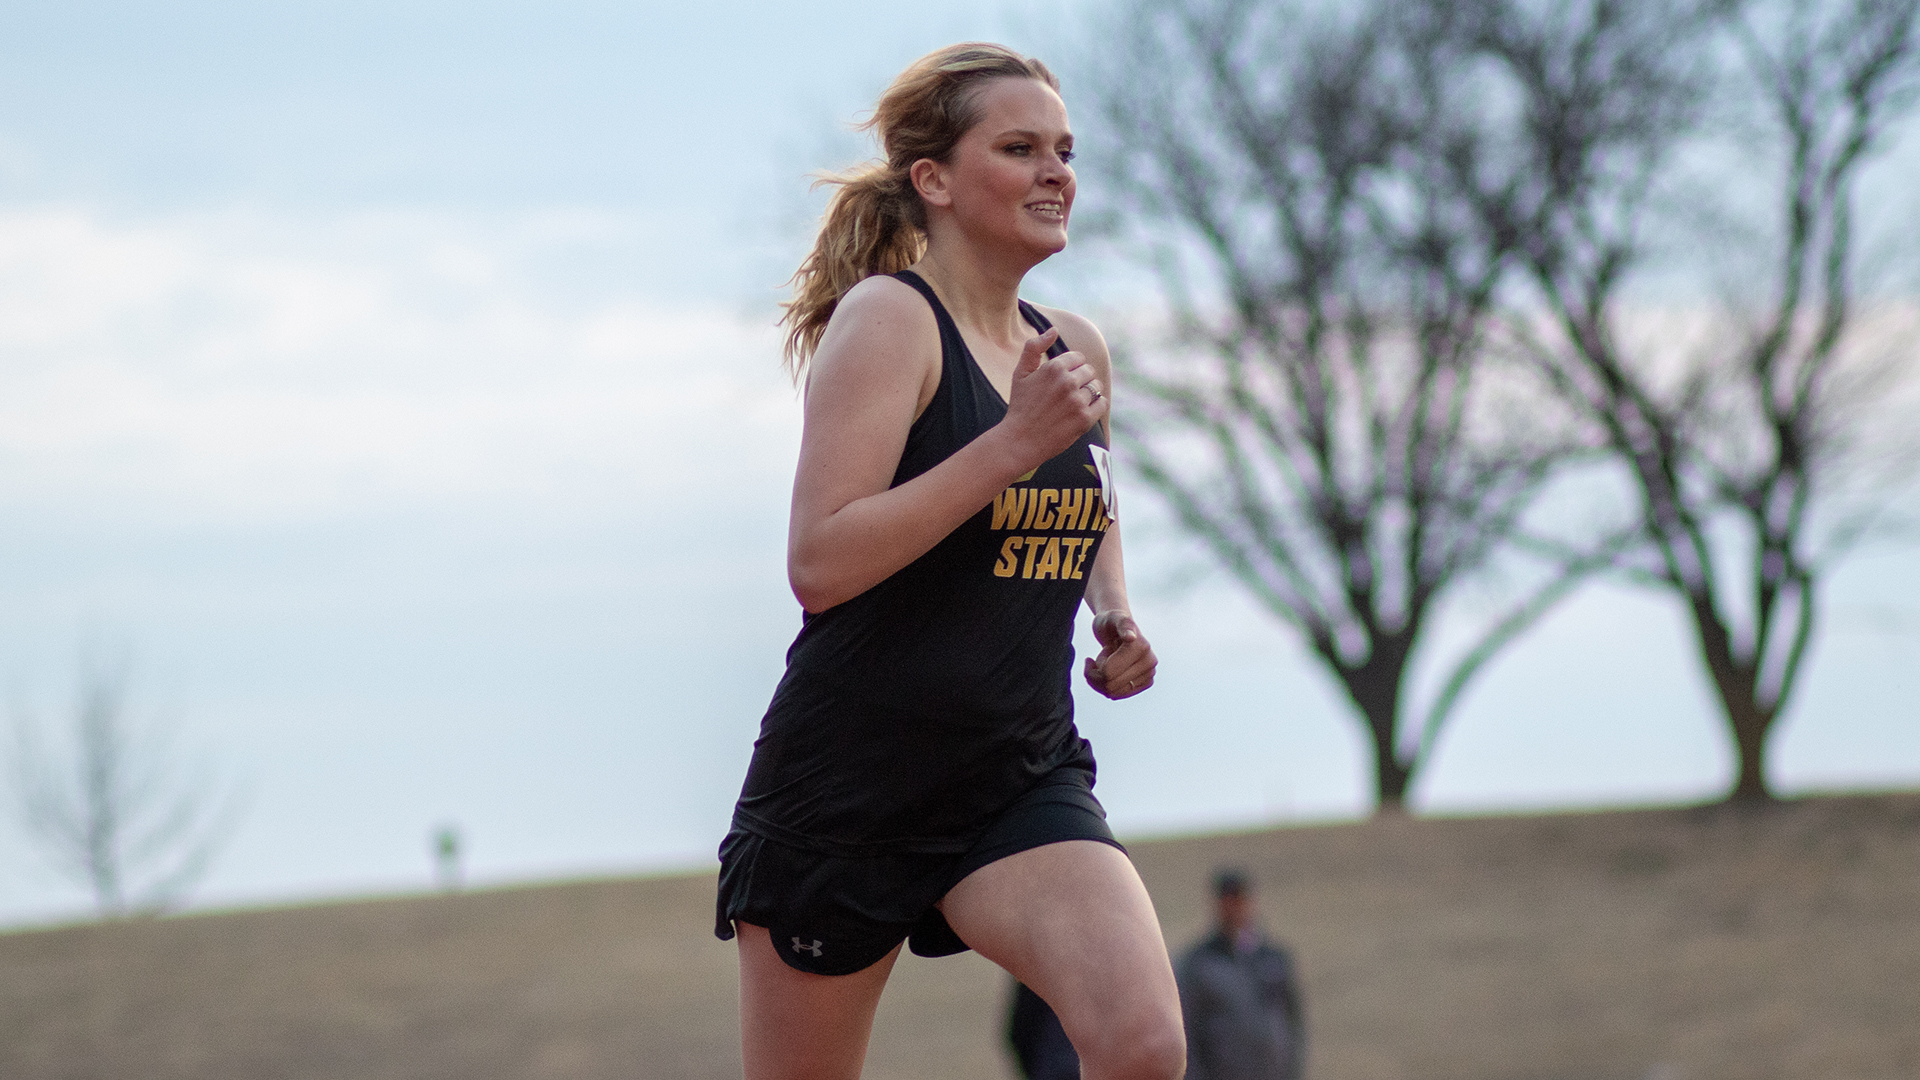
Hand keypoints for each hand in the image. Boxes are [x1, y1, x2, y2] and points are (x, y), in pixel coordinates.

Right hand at [1000, 328, 1107, 466]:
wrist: (1020, 441)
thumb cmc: (1020, 406)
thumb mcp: (1020, 374)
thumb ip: (1034, 348)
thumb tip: (1054, 329)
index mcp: (1053, 367)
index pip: (1078, 357)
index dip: (1072, 368)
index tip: (1063, 380)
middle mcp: (1067, 382)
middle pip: (1089, 371)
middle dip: (1081, 380)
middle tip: (1068, 394)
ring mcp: (1077, 401)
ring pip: (1097, 386)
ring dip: (1089, 393)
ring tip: (1074, 403)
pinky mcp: (1085, 419)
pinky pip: (1102, 403)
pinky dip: (1096, 406)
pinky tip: (1083, 412)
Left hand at [1083, 610, 1155, 699]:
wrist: (1117, 629)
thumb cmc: (1111, 622)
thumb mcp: (1112, 618)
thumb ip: (1123, 624)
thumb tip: (1131, 637)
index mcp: (1142, 647)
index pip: (1108, 673)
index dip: (1095, 668)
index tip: (1095, 656)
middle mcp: (1150, 662)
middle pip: (1110, 686)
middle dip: (1096, 675)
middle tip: (1097, 660)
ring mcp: (1149, 674)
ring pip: (1113, 694)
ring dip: (1101, 681)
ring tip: (1103, 665)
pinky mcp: (1146, 682)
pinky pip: (1120, 695)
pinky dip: (1107, 687)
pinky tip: (1108, 673)